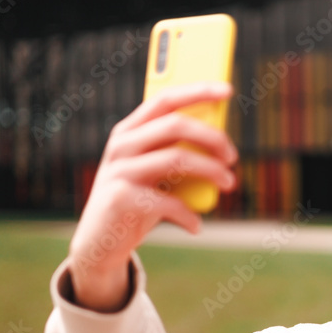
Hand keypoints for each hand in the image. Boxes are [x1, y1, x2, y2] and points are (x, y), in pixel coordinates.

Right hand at [68, 82, 237, 311]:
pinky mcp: (121, 199)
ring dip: (211, 171)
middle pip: (176, 126)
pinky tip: (195, 225)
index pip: (165, 100)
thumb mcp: (151, 172)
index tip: (227, 90)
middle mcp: (121, 146)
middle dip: (212, 137)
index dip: (196, 91)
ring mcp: (119, 171)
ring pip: (177, 159)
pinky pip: (169, 202)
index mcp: (129, 131)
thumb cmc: (136, 200)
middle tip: (232, 156)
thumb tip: (221, 144)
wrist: (99, 242)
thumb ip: (174, 153)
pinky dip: (189, 215)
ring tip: (229, 183)